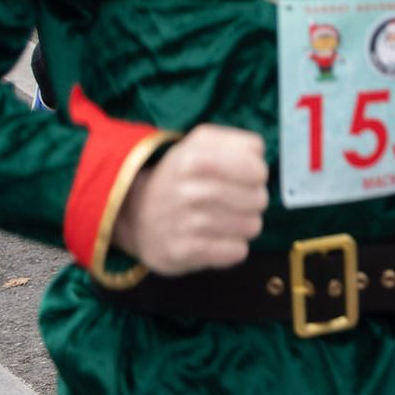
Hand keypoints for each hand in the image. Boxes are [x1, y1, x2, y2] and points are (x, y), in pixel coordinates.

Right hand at [112, 125, 268, 274]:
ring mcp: (185, 223)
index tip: (245, 176)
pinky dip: (233, 247)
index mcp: (195, 157)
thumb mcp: (201, 144)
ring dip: (244, 224)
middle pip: (258, 199)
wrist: (134, 213)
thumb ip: (238, 142)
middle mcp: (188, 190)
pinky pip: (237, 252)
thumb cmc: (181, 175)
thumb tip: (259, 152)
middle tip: (234, 200)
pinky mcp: (183, 251)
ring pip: (251, 227)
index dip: (257, 173)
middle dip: (253, 200)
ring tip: (224, 218)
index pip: (256, 169)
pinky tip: (216, 237)